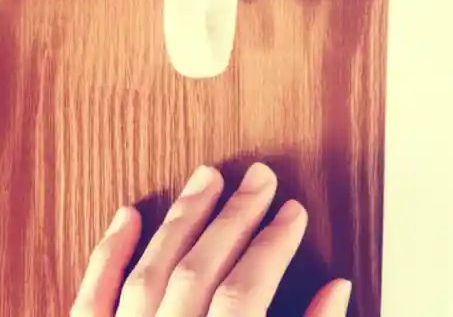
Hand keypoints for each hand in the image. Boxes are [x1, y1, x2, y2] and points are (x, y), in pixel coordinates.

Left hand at [72, 163, 351, 316]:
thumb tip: (337, 290)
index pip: (246, 291)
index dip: (274, 247)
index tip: (294, 212)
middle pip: (198, 272)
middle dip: (234, 218)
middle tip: (260, 178)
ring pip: (149, 274)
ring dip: (182, 221)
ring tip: (207, 178)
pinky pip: (91, 299)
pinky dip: (108, 255)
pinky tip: (128, 215)